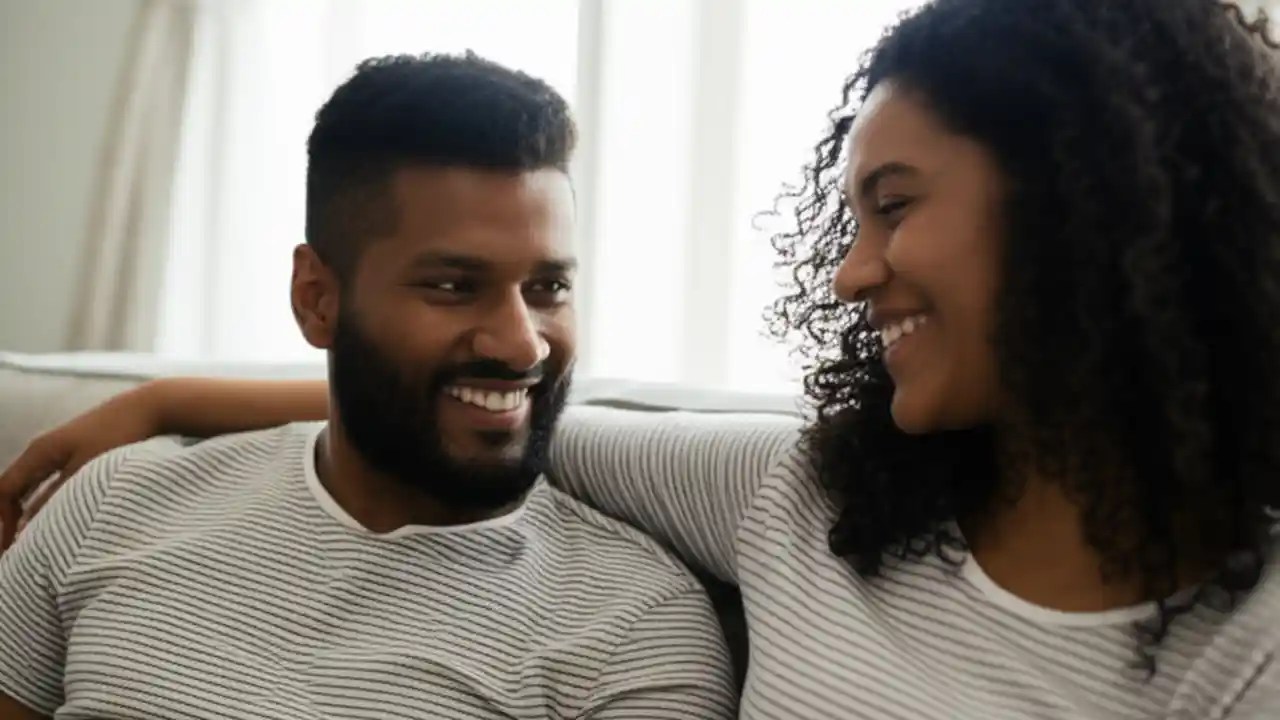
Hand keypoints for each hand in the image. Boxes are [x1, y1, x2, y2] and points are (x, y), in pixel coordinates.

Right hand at [0, 385, 161, 550]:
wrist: (150, 408)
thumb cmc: (118, 436)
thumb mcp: (88, 471)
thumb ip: (58, 496)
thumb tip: (30, 524)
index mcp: (39, 452)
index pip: (5, 490)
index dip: (2, 520)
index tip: (10, 546)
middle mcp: (43, 450)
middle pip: (15, 489)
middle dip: (10, 518)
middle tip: (14, 548)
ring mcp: (61, 451)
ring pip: (34, 486)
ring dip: (30, 511)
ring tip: (33, 540)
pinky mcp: (80, 454)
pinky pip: (52, 482)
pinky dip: (48, 501)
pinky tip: (57, 518)